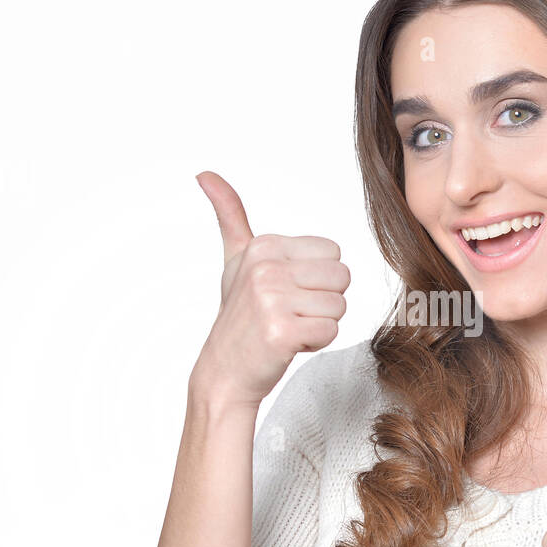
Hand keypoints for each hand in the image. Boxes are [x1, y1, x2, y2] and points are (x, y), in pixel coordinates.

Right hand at [189, 171, 349, 404]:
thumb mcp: (235, 260)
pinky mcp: (280, 332)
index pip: (334, 253)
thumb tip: (205, 174)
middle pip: (342, 277)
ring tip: (288, 327)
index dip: (317, 278)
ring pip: (340, 306)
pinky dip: (315, 343)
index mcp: (263, 245)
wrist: (224, 373)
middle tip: (289, 313)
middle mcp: (265, 268)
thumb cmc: (239, 317)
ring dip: (320, 323)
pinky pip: (331, 331)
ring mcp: (271, 299)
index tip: (286, 293)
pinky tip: (287, 345)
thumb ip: (229, 215)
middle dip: (323, 301)